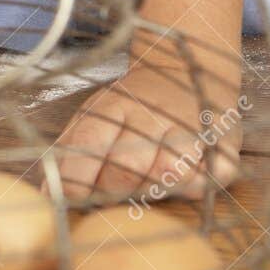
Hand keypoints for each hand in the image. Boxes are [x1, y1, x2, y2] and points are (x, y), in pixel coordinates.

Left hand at [56, 55, 241, 202]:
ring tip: (148, 183)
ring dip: (154, 187)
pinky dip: (197, 185)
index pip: (89, 142)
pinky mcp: (222, 143)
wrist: (183, 70)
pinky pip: (211, 176)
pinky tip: (187, 179)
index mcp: (114, 106)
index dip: (76, 177)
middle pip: (126, 166)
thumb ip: (72, 151)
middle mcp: (152, 115)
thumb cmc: (132, 106)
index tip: (69, 199)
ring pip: (170, 171)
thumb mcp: (96, 114)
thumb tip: (47, 195)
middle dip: (113, 188)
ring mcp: (189, 128)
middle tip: (112, 192)